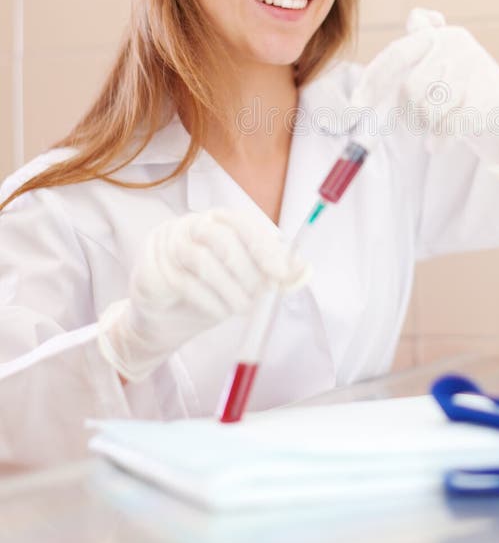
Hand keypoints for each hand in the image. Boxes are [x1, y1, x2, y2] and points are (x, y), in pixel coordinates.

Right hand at [97, 208, 309, 381]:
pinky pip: (184, 282)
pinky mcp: (151, 270)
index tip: (282, 274)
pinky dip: (208, 301)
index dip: (264, 247)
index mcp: (217, 221)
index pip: (243, 224)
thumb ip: (270, 272)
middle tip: (260, 297)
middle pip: (222, 238)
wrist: (165, 321)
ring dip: (229, 289)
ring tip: (242, 309)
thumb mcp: (244, 282)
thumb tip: (302, 270)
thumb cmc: (209, 292)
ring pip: (203, 259)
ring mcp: (167, 245)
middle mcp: (190, 226)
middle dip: (247, 271)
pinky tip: (219, 313)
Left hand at [350, 8, 498, 177]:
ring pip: (428, 109)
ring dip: (425, 128)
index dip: (373, 80)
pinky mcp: (490, 96)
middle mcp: (457, 45)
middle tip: (413, 125)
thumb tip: (416, 22)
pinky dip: (439, 141)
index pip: (397, 55)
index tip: (356, 105)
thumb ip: (415, 48)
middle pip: (410, 88)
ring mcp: (476, 69)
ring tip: (430, 132)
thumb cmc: (463, 90)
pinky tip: (437, 144)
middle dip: (406, 114)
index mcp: (438, 36)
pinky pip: (449, 126)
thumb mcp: (440, 62)